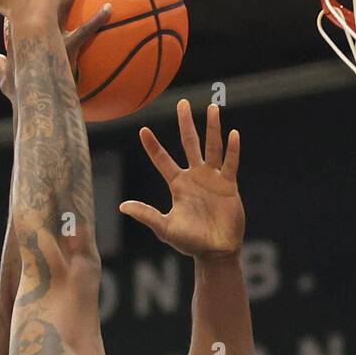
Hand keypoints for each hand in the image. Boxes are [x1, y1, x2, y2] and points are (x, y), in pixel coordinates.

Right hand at [0, 0, 110, 102]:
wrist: (37, 105)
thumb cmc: (24, 96)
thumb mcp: (9, 82)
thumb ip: (3, 69)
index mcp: (19, 36)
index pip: (16, 8)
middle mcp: (34, 32)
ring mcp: (52, 38)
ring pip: (61, 7)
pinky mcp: (68, 48)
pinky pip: (86, 30)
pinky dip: (98, 19)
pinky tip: (110, 8)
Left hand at [120, 100, 243, 259]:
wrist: (215, 251)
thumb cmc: (189, 242)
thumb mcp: (165, 228)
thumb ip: (146, 215)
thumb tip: (122, 206)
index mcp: (178, 185)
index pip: (162, 160)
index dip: (153, 146)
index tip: (143, 130)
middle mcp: (195, 176)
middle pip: (189, 143)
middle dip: (185, 124)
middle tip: (182, 103)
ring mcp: (212, 178)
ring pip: (212, 147)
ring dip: (212, 128)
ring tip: (212, 108)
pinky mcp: (229, 185)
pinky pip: (230, 163)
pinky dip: (232, 149)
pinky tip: (233, 134)